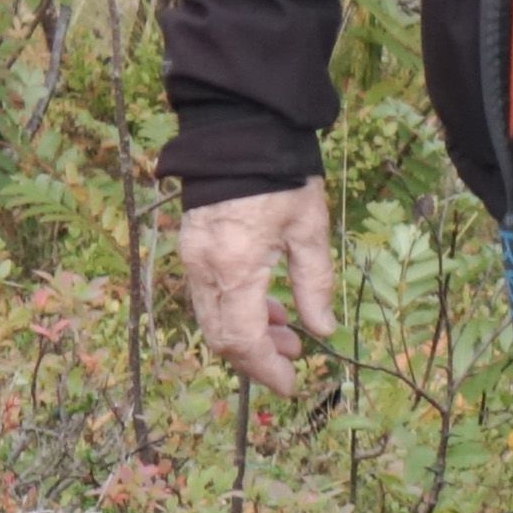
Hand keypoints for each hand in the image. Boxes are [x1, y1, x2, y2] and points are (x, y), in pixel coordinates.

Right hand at [182, 182, 336, 395]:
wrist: (242, 129)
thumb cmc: (283, 176)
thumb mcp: (310, 231)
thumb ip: (314, 285)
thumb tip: (322, 330)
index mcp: (236, 268)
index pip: (243, 340)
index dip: (266, 369)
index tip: (290, 384)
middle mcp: (205, 269)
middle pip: (222, 336)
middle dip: (257, 357)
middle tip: (295, 357)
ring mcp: (192, 257)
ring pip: (213, 318)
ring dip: (247, 334)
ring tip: (287, 332)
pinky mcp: (190, 246)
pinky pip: (209, 295)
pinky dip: (235, 310)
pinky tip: (266, 304)